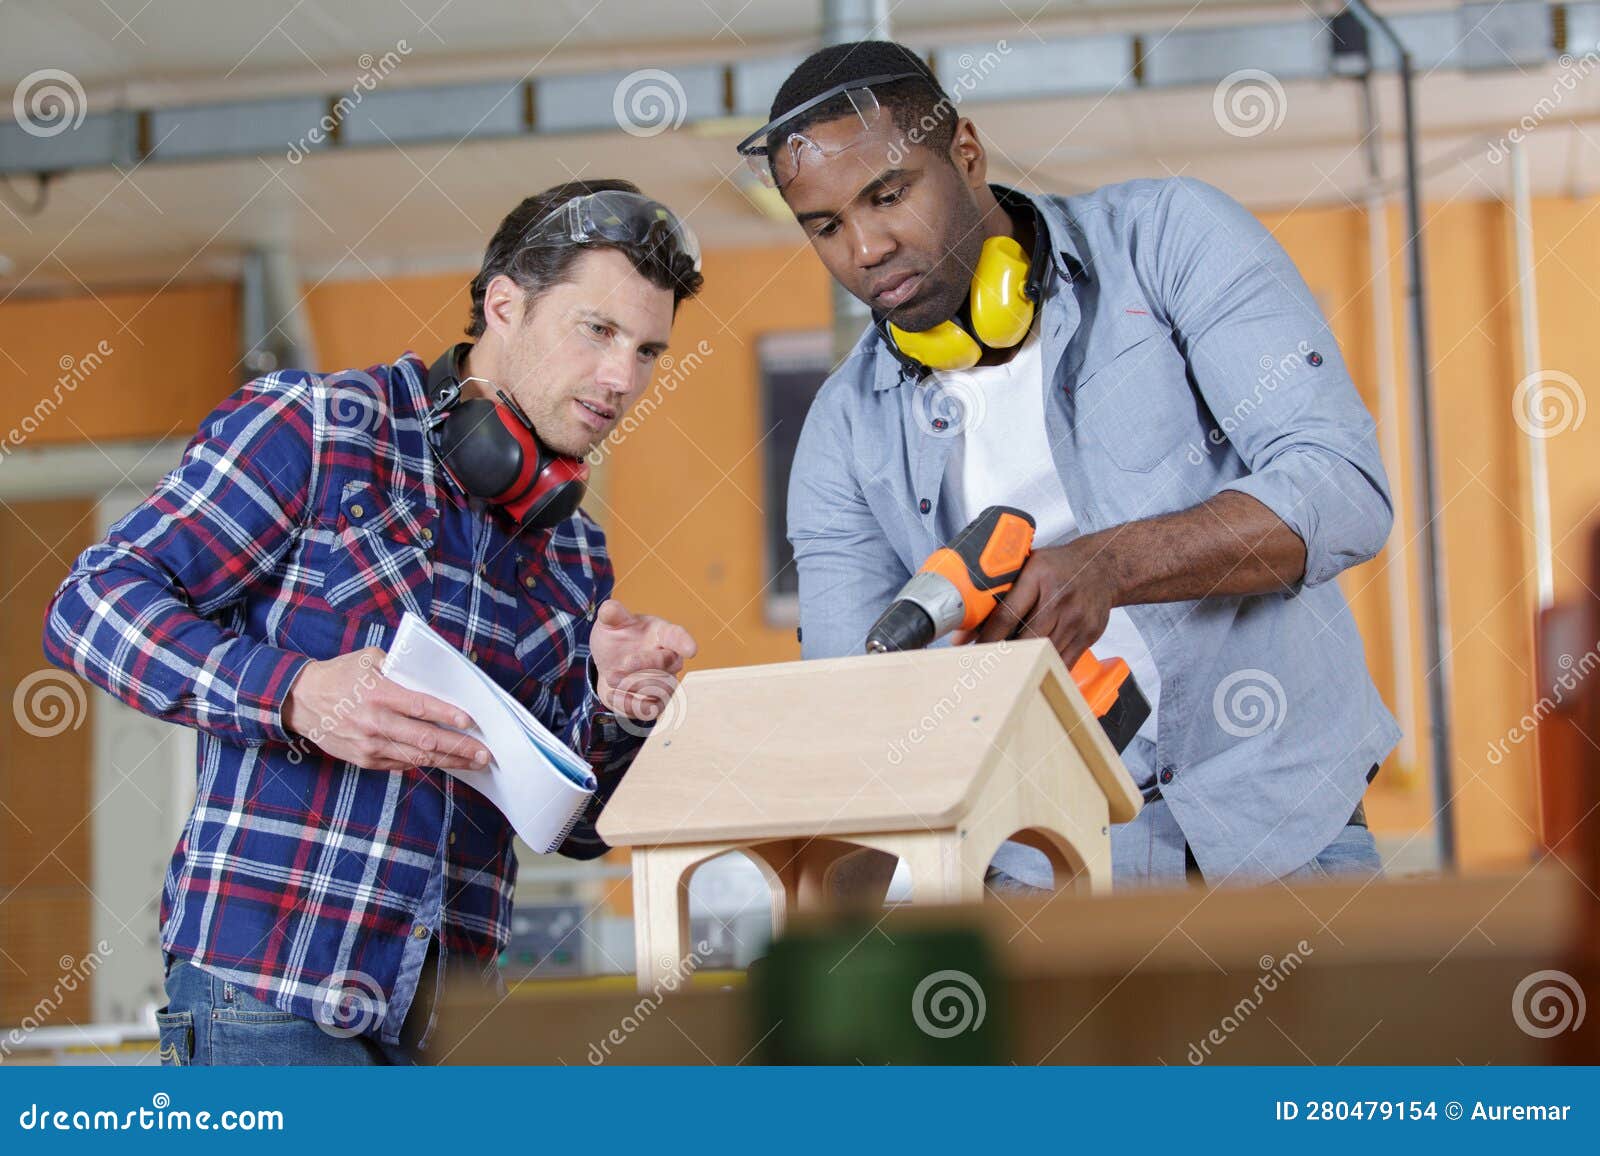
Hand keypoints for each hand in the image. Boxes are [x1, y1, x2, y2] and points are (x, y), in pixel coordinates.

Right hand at [282, 648, 490, 771]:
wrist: (300, 701)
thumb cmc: (339, 676)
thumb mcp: (369, 659)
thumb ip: (401, 667)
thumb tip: (434, 676)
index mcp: (378, 694)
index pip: (420, 707)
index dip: (447, 715)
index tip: (470, 722)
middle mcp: (375, 723)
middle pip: (425, 740)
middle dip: (459, 748)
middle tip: (485, 753)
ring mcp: (370, 746)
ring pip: (417, 758)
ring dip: (450, 762)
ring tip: (475, 762)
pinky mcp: (365, 760)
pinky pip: (402, 765)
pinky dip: (426, 763)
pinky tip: (446, 762)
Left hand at [590, 599, 697, 721]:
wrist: (609, 665)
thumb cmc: (616, 639)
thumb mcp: (610, 623)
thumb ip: (611, 614)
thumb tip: (608, 608)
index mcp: (662, 634)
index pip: (677, 637)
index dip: (685, 643)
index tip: (691, 650)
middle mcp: (670, 659)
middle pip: (666, 665)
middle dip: (641, 667)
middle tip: (618, 666)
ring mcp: (666, 683)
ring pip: (659, 690)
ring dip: (631, 686)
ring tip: (611, 678)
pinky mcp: (657, 704)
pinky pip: (648, 709)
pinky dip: (626, 702)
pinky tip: (613, 691)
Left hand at [970, 536, 1122, 665]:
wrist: (1102, 567)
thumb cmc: (1059, 566)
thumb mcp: (1027, 566)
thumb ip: (1000, 591)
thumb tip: (967, 627)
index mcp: (1038, 577)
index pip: (1007, 615)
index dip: (987, 638)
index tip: (971, 650)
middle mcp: (1059, 598)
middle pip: (1025, 638)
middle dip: (1003, 654)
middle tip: (984, 664)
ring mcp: (1076, 619)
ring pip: (1043, 653)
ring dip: (1023, 663)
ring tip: (1005, 668)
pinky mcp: (1088, 635)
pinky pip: (1063, 662)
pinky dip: (1045, 666)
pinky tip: (1032, 667)